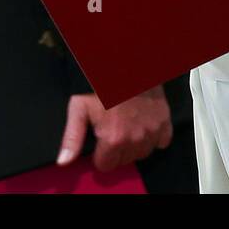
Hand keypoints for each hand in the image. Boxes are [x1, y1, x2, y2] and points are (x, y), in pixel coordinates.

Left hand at [57, 87, 171, 171]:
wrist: (128, 63)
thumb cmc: (100, 84)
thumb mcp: (79, 107)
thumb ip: (72, 138)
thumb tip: (63, 162)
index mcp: (113, 140)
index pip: (105, 165)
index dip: (99, 154)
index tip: (98, 139)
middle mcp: (135, 140)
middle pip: (123, 161)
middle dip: (115, 150)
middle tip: (111, 128)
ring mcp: (152, 132)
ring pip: (141, 154)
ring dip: (134, 145)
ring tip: (126, 125)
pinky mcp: (165, 123)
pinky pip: (161, 142)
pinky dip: (153, 138)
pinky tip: (143, 125)